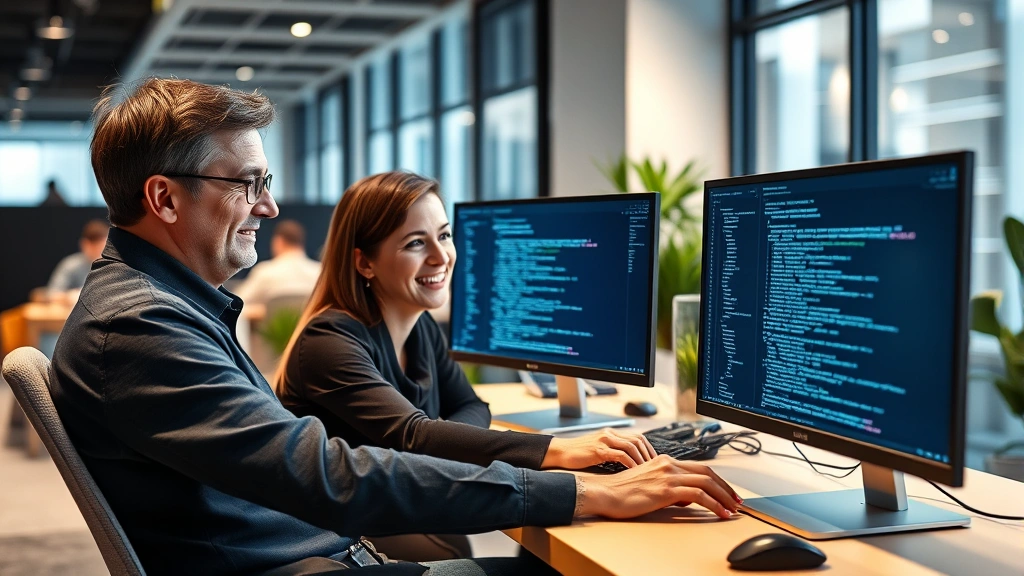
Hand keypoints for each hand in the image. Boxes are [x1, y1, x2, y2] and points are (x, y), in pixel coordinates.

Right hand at [541, 428, 655, 469]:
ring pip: (631, 446)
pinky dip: (630, 463)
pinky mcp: (598, 450)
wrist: (560, 453)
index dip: (648, 448)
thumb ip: (612, 452)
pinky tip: (634, 471)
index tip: (654, 461)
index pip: (636, 437)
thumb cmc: (578, 455)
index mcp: (611, 433)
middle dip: (648, 453)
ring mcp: (604, 441)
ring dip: (641, 459)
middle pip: (637, 440)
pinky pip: (620, 455)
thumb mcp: (599, 451)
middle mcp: (609, 434)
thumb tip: (629, 463)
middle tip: (654, 467)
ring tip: (647, 470)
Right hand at [576, 455, 741, 519]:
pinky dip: (714, 504)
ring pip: (707, 482)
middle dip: (726, 488)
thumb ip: (668, 488)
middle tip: (737, 501)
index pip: (699, 467)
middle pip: (707, 472)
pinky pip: (699, 495)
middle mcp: (668, 464)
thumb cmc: (621, 492)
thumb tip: (685, 499)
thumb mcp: (649, 485)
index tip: (727, 492)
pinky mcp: (666, 489)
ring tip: (734, 509)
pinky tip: (721, 513)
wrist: (604, 493)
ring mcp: (667, 475)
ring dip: (725, 496)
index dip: (717, 480)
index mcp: (663, 461)